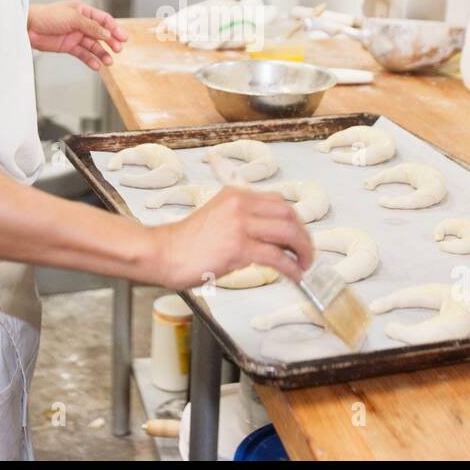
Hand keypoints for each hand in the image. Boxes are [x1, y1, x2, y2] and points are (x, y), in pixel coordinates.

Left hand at [27, 0, 128, 69]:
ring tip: (109, 61)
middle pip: (101, 34)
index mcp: (83, 11)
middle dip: (111, 42)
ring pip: (93, 46)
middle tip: (117, 50)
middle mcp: (81, 23)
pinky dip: (90, 60)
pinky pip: (83, 54)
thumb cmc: (48, 16)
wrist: (28, 27)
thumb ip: (91, 26)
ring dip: (102, 53)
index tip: (123, 38)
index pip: (104, 20)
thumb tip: (107, 34)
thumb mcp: (73, 18)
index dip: (114, 28)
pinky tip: (97, 66)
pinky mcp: (68, 46)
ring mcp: (75, 35)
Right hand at [155, 186, 314, 290]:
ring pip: (287, 233)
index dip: (295, 221)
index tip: (299, 237)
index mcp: (236, 194)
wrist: (164, 253)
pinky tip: (294, 275)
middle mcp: (240, 204)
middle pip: (288, 215)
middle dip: (303, 236)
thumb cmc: (186, 242)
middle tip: (306, 253)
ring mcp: (240, 225)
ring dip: (302, 250)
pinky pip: (276, 257)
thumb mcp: (219, 218)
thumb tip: (275, 241)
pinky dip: (291, 267)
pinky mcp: (238, 248)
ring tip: (304, 264)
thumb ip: (245, 221)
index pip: (278, 203)